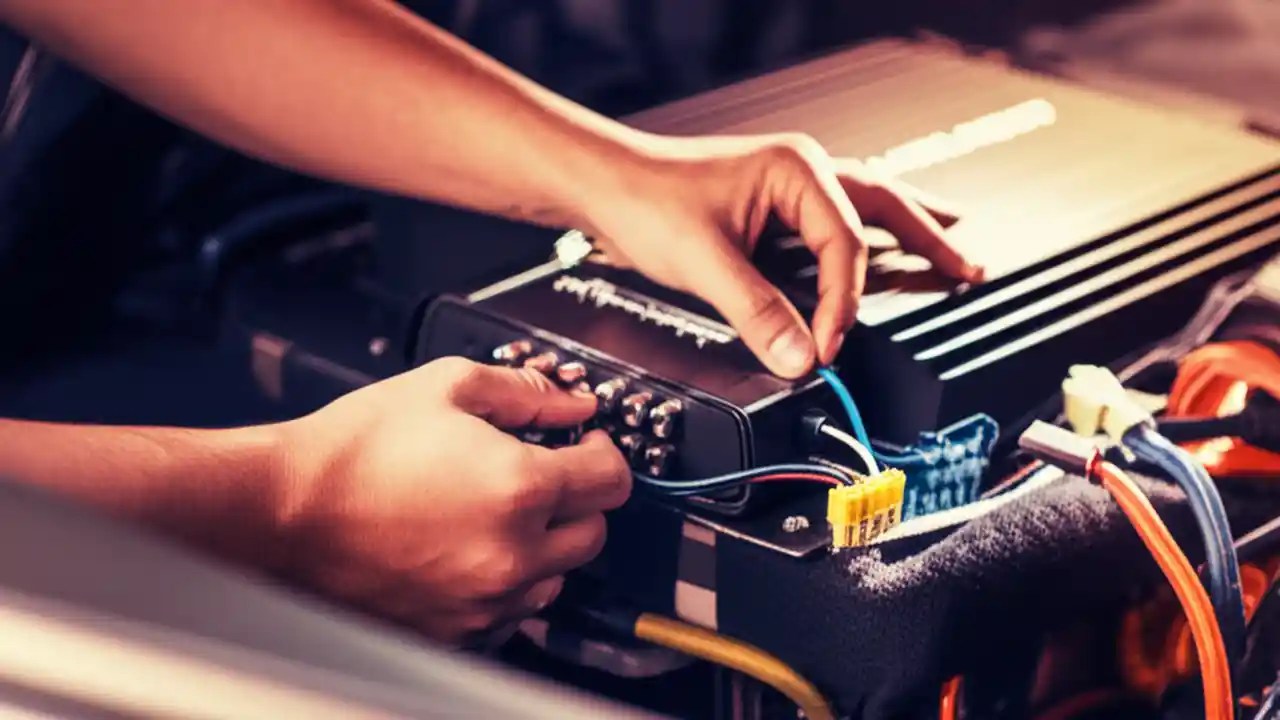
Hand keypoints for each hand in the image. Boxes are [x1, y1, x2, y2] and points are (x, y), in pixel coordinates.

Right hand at [273, 358, 630, 646]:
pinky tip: (470, 549)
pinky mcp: (456, 629)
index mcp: (521, 488)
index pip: (612, 479)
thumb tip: (570, 400)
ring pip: (556, 578)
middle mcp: (513, 552)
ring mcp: (485, 599)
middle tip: (544, 473)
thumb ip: (524, 392)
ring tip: (498, 512)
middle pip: (594, 533)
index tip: (587, 443)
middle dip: (579, 498)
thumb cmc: (351, 453)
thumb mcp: (445, 388)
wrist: (281, 514)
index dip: (604, 451)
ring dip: (545, 545)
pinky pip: (511, 611)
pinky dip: (506, 583)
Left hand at [584, 133, 983, 377]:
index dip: (843, 303)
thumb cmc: (646, 200)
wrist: (603, 183)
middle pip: (885, 205)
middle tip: (971, 268)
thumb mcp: (706, 262)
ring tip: (954, 242)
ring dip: (910, 226)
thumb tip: (802, 358)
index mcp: (797, 170)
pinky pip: (837, 219)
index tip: (830, 345)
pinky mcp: (774, 204)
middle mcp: (803, 170)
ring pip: (868, 206)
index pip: (844, 247)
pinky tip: (881, 245)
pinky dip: (868, 235)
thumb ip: (757, 312)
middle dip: (931, 237)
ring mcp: (790, 183)